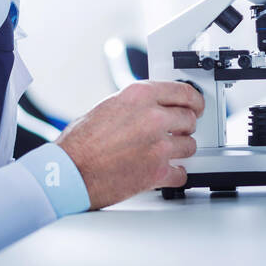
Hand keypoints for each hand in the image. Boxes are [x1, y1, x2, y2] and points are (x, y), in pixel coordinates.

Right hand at [55, 81, 201, 209]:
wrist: (69, 173)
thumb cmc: (79, 143)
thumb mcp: (107, 107)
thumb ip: (135, 105)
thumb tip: (151, 107)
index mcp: (139, 95)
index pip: (183, 92)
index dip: (193, 100)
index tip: (196, 105)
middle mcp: (152, 117)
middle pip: (189, 118)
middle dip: (184, 126)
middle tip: (178, 131)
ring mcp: (158, 145)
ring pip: (190, 146)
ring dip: (180, 150)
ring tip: (165, 153)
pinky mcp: (158, 172)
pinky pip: (182, 172)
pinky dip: (175, 174)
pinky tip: (165, 172)